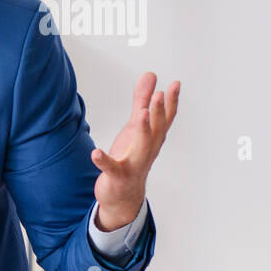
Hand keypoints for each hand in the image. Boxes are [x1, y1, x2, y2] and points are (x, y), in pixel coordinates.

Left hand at [91, 71, 179, 230]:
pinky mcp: (117, 176)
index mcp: (153, 138)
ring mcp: (134, 164)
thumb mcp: (135, 127)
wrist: (123, 195)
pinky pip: (111, 168)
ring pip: (142, 147)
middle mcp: (147, 150)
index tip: (175, 84)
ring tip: (139, 114)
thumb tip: (151, 75)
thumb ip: (141, 100)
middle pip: (156, 130)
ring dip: (142, 130)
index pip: (165, 118)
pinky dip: (103, 161)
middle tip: (160, 94)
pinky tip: (95, 153)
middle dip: (158, 112)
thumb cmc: (130, 157)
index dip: (171, 102)